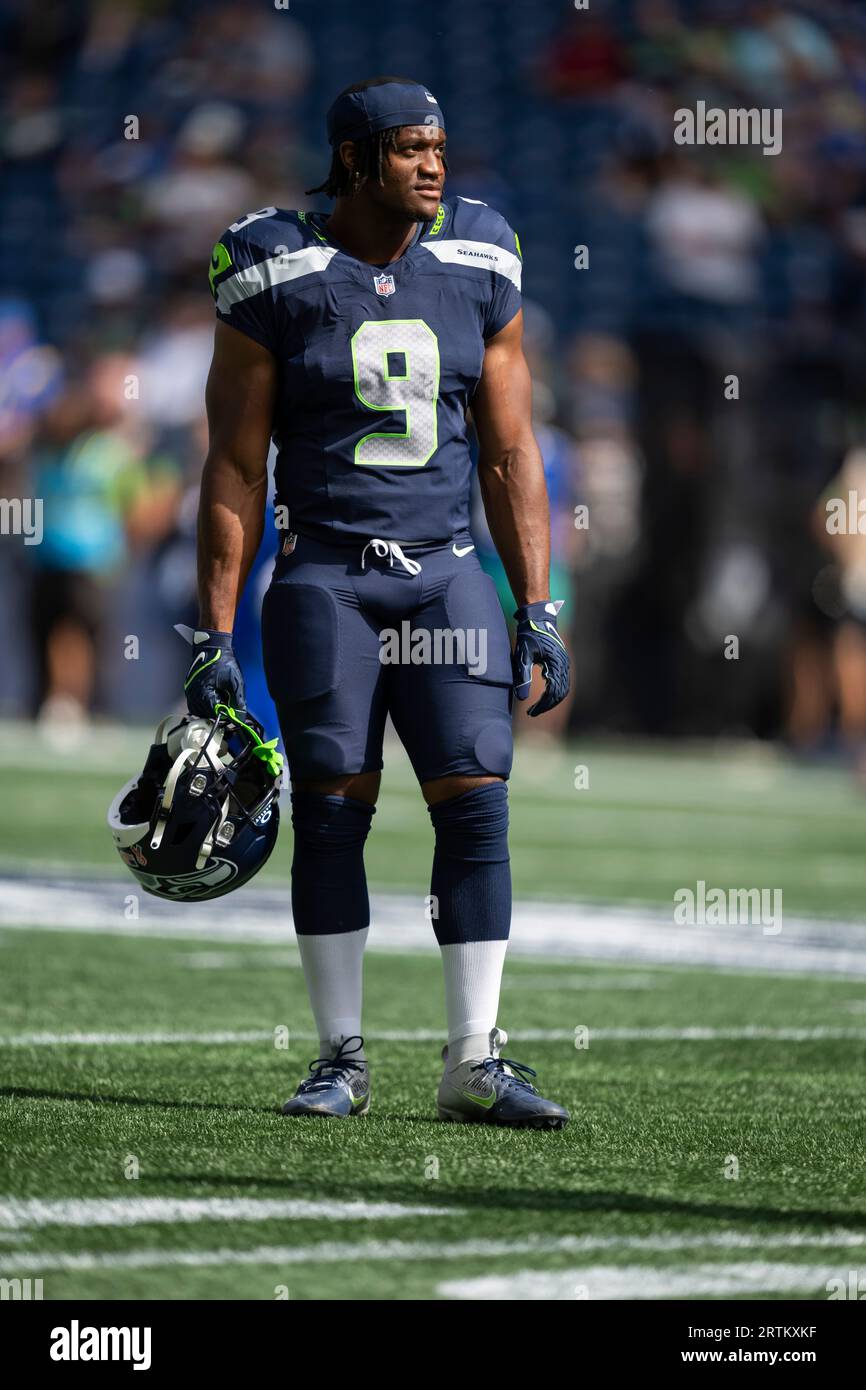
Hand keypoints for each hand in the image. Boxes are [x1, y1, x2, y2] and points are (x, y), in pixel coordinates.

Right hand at [175, 623, 245, 717]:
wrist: (213, 646)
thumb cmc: (223, 660)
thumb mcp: (235, 682)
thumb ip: (238, 700)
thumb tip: (240, 714)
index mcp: (203, 692)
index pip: (212, 713)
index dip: (223, 714)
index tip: (231, 713)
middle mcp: (193, 692)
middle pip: (204, 713)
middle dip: (216, 712)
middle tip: (227, 706)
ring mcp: (190, 689)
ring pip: (197, 709)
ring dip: (209, 709)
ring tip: (220, 700)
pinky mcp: (190, 686)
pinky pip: (194, 701)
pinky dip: (204, 703)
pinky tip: (213, 696)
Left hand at [512, 599, 569, 715]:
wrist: (537, 617)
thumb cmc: (529, 634)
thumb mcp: (523, 655)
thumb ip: (523, 677)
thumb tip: (522, 698)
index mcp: (556, 664)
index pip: (554, 692)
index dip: (543, 705)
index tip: (531, 712)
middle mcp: (564, 665)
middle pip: (560, 693)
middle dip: (547, 705)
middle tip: (532, 712)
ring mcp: (564, 663)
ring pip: (562, 688)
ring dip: (551, 700)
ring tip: (537, 707)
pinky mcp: (561, 662)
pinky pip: (561, 681)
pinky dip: (553, 691)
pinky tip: (542, 696)